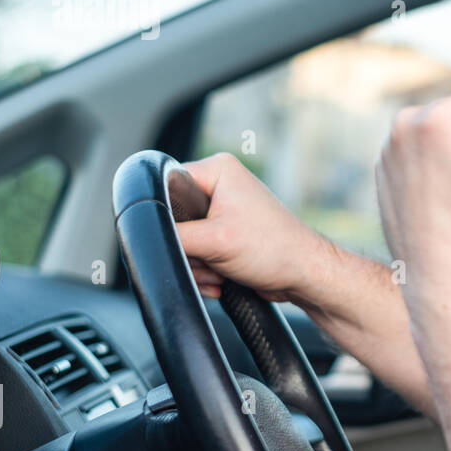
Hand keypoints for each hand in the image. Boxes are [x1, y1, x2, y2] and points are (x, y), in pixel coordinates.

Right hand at [174, 152, 332, 304]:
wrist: (304, 276)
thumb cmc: (275, 250)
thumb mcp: (213, 241)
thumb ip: (172, 236)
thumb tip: (146, 238)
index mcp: (217, 170)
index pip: (165, 186)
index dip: (168, 218)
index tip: (186, 239)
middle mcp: (219, 185)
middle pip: (173, 221)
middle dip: (189, 251)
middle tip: (212, 258)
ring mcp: (222, 212)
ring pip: (183, 244)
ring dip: (198, 266)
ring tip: (222, 270)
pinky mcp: (225, 235)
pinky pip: (197, 256)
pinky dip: (205, 273)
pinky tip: (222, 280)